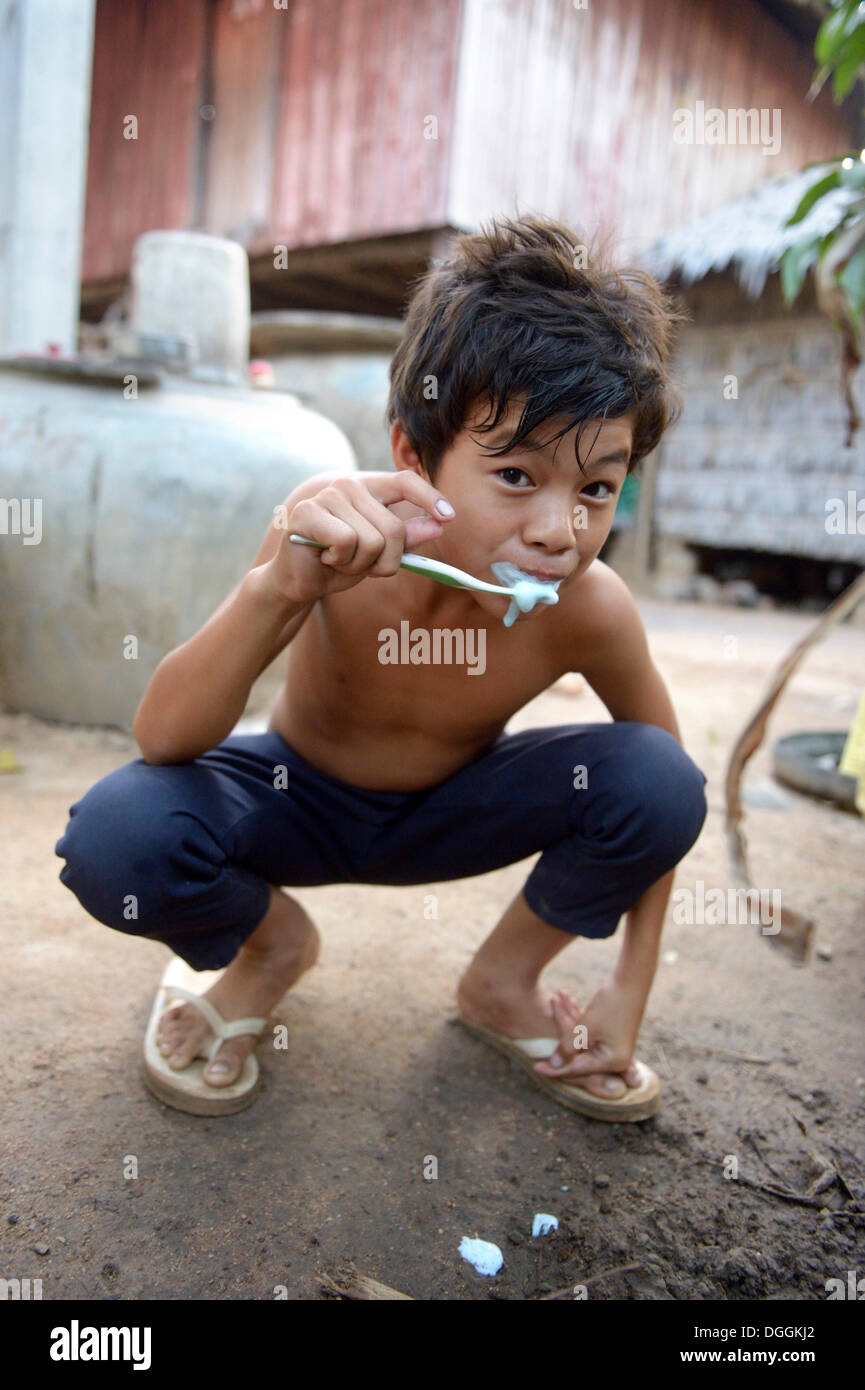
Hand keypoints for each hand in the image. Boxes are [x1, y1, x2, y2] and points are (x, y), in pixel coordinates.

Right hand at [267, 471, 454, 603]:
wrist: (300, 580)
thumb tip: (439, 525)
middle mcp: (349, 485)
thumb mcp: (382, 553)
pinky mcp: (308, 512)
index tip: (449, 517)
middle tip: (361, 564)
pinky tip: (325, 557)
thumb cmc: (342, 562)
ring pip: (372, 540)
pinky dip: (341, 560)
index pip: (405, 481)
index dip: (429, 497)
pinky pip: (347, 542)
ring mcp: (327, 496)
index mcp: (370, 489)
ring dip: (360, 564)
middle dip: (385, 561)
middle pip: (394, 528)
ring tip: (340, 559)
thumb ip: (408, 538)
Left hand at [532, 984, 644, 1095]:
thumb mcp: (587, 1027)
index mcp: (612, 1061)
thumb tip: (553, 1066)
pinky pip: (588, 1029)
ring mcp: (611, 1045)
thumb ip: (568, 1047)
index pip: (578, 1068)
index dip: (555, 1068)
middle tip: (540, 1029)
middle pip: (578, 1052)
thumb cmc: (612, 1004)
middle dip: (562, 1031)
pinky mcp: (609, 1033)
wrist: (632, 979)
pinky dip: (577, 1016)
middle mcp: (613, 1057)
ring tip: (555, 998)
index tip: (536, 1068)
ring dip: (567, 1018)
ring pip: (580, 1037)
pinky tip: (566, 999)